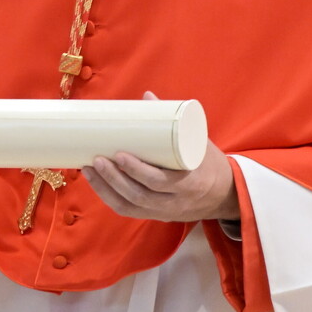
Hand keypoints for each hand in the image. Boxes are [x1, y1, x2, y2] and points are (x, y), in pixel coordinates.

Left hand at [82, 92, 238, 222]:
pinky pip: (128, 210)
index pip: (160, 182)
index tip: (120, 153)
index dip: (137, 170)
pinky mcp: (155, 215)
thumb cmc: (206, 161)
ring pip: (130, 205)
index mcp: (190, 182)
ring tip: (89, 168)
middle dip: (114, 178)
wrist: (223, 193)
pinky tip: (95, 183)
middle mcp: (176, 202)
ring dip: (105, 188)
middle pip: (139, 195)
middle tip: (98, 158)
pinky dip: (108, 197)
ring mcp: (164, 212)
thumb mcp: (197, 141)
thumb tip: (147, 96)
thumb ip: (172, 121)